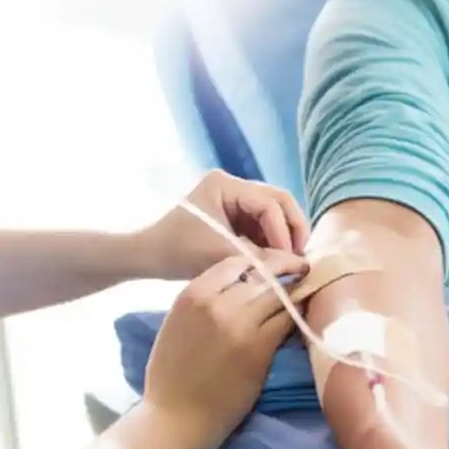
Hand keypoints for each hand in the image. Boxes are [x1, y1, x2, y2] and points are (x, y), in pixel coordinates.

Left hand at [138, 170, 308, 280]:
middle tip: (300, 257)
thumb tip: (296, 264)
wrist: (149, 256)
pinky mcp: (235, 215)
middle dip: (291, 229)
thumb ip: (257, 257)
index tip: (290, 258)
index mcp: (224, 184)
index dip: (283, 230)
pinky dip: (273, 242)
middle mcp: (232, 185)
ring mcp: (234, 199)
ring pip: (274, 213)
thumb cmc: (176, 251)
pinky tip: (278, 260)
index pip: (267, 202)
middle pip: (278, 200)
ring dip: (284, 236)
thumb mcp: (218, 254)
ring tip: (291, 261)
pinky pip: (263, 225)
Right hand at [143, 253, 306, 440]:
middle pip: (263, 274)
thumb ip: (204, 301)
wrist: (176, 417)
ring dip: (295, 292)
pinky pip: (287, 322)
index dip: (262, 260)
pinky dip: (296, 317)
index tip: (275, 263)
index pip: (236, 261)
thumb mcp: (178, 323)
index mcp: (193, 294)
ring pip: (279, 295)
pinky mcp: (259, 349)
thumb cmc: (171, 374)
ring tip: (306, 291)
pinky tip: (301, 318)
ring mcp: (240, 325)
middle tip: (303, 269)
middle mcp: (217, 303)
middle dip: (287, 269)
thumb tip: (239, 285)